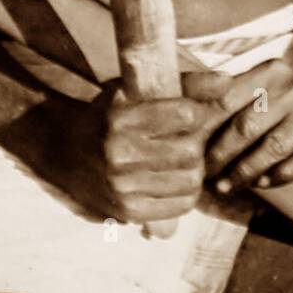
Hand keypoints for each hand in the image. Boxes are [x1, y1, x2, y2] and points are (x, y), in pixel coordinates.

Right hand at [27, 85, 213, 224]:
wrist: (65, 152)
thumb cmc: (108, 115)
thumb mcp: (136, 90)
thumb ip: (185, 85)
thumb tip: (227, 81)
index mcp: (120, 117)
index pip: (184, 115)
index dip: (195, 112)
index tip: (189, 113)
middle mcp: (118, 153)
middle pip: (190, 152)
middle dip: (197, 143)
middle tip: (188, 138)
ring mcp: (122, 187)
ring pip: (190, 181)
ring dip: (195, 169)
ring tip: (183, 159)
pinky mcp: (128, 212)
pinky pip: (180, 206)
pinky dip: (186, 192)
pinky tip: (174, 179)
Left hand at [182, 59, 292, 192]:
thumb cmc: (287, 86)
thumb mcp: (264, 76)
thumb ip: (232, 91)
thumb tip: (190, 115)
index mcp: (271, 72)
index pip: (229, 98)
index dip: (206, 125)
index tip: (189, 144)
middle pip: (248, 126)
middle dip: (221, 153)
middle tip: (203, 172)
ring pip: (273, 148)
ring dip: (245, 171)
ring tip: (224, 186)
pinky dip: (278, 176)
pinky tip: (260, 185)